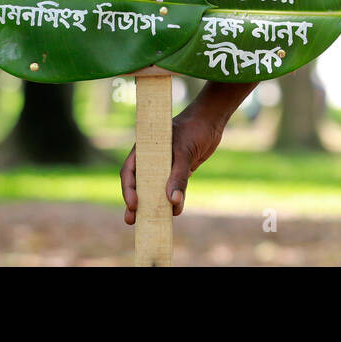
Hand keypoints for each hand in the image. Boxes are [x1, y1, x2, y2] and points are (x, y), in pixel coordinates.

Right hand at [121, 107, 224, 224]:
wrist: (212, 120)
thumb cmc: (193, 128)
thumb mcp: (185, 152)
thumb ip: (179, 177)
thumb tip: (172, 202)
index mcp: (145, 149)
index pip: (130, 171)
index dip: (129, 189)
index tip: (133, 204)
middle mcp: (152, 159)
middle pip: (139, 184)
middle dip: (136, 202)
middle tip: (131, 220)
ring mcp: (166, 166)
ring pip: (156, 189)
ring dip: (154, 204)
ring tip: (150, 221)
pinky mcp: (180, 170)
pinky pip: (174, 188)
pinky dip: (174, 200)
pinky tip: (175, 212)